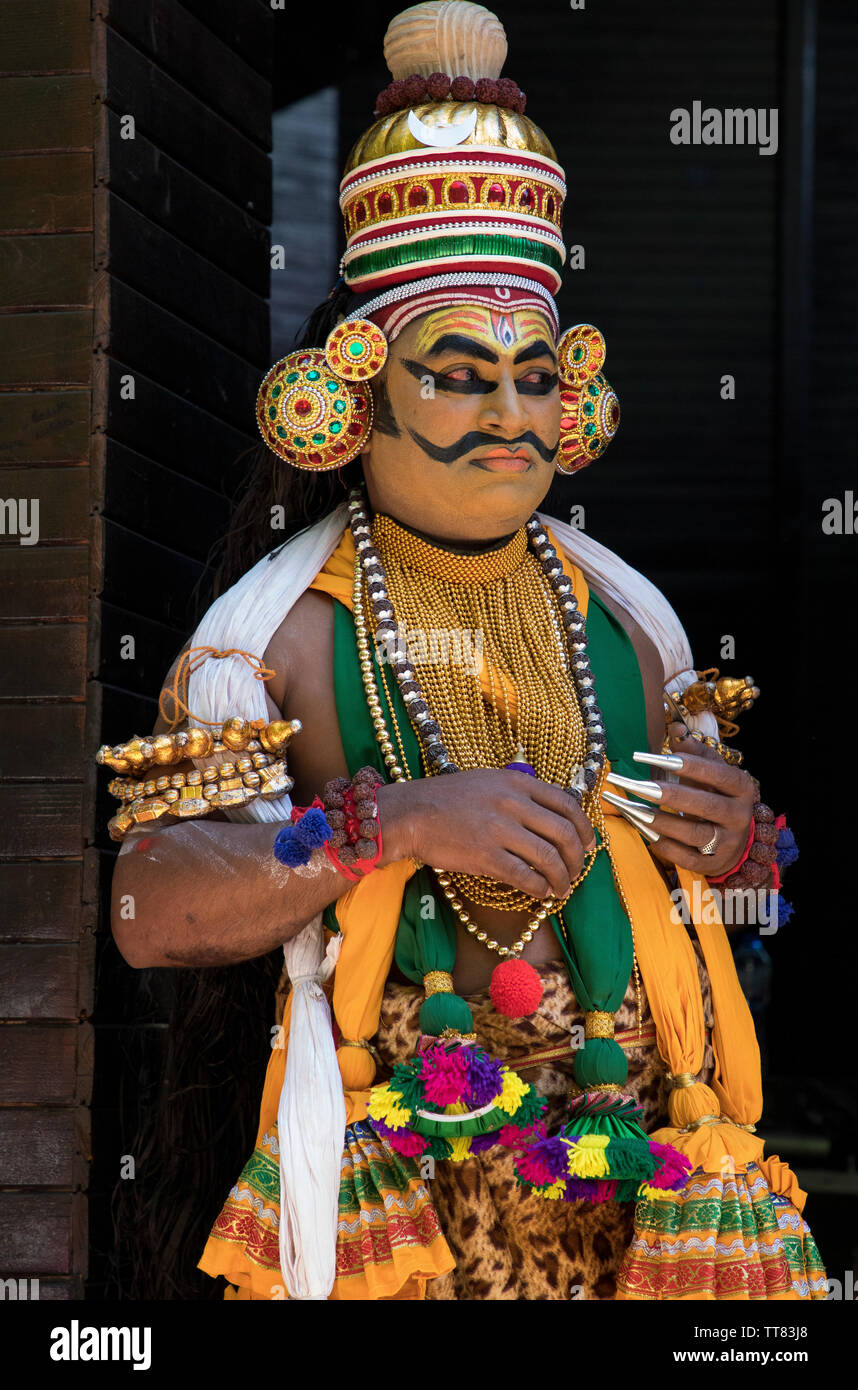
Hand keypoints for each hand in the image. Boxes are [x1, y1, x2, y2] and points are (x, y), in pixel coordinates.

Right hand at [377, 768, 595, 901]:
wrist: (411, 814)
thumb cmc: (447, 799)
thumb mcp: (488, 782)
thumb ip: (520, 794)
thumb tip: (550, 817)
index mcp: (517, 782)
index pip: (567, 804)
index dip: (584, 829)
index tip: (589, 845)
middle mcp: (513, 802)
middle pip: (564, 833)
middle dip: (577, 858)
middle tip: (576, 872)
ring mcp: (499, 829)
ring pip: (548, 857)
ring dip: (562, 878)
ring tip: (561, 889)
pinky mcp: (485, 856)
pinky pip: (525, 876)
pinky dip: (539, 888)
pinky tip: (540, 893)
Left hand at [634, 723, 754, 876]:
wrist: (739, 840)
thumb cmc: (719, 796)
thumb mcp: (713, 771)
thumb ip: (694, 750)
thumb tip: (675, 727)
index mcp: (741, 788)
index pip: (715, 773)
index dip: (686, 764)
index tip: (653, 757)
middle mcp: (739, 816)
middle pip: (703, 805)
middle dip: (668, 795)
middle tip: (638, 786)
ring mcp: (728, 843)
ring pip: (692, 833)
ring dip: (660, 821)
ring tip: (633, 810)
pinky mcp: (714, 864)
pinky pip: (686, 858)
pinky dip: (664, 846)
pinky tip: (645, 833)